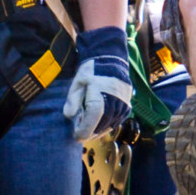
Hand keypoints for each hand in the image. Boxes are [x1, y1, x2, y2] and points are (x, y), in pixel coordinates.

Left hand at [63, 26, 133, 140]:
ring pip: (110, 125)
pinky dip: (108, 126)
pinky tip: (100, 126)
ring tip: (89, 132)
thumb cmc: (92, 71)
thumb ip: (72, 100)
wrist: (111, 60)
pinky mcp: (127, 106)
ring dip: (98, 131)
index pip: (91, 121)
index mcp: (100, 96)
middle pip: (101, 126)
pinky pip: (117, 121)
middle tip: (80, 135)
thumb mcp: (78, 82)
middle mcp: (114, 102)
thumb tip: (68, 116)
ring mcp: (122, 105)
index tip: (75, 136)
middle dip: (89, 133)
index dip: (83, 131)